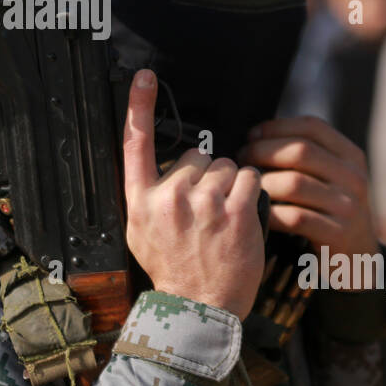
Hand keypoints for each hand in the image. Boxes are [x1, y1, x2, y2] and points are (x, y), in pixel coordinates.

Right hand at [122, 69, 264, 317]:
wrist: (198, 308)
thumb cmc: (172, 269)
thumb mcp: (141, 233)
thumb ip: (148, 196)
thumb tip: (163, 165)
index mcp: (141, 200)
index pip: (135, 144)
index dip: (138, 106)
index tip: (143, 77)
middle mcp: (169, 197)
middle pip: (197, 156)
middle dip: (206, 176)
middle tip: (205, 211)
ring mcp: (203, 204)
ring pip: (227, 166)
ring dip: (231, 186)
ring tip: (223, 219)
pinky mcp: (236, 211)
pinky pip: (249, 179)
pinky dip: (251, 192)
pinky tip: (241, 215)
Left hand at [237, 117, 379, 283]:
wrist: (358, 258)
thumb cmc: (328, 211)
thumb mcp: (329, 178)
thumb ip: (305, 157)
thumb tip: (255, 136)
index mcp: (350, 156)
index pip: (312, 127)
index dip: (277, 127)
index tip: (252, 136)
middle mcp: (353, 177)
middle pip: (301, 151)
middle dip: (263, 152)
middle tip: (241, 160)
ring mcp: (348, 206)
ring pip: (294, 183)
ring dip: (262, 183)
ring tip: (245, 187)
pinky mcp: (338, 234)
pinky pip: (295, 217)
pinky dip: (270, 212)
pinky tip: (257, 212)